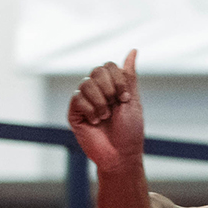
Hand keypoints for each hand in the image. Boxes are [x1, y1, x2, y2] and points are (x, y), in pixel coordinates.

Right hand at [67, 50, 143, 173]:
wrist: (120, 155)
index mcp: (112, 87)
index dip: (117, 79)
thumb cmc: (130, 132)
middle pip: (96, 71)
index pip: (108, 66)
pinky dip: (90, 109)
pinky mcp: (74, 113)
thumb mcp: (133, 101)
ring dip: (100, 102)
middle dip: (109, 89)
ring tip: (105, 117)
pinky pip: (77, 98)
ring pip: (86, 84)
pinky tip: (95, 121)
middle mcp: (97, 91)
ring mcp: (85, 101)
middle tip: (115, 106)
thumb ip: (129, 76)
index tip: (126, 98)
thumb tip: (133, 51)